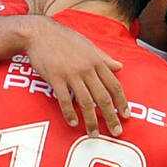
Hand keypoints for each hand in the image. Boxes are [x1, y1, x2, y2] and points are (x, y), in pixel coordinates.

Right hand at [22, 15, 129, 136]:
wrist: (39, 32)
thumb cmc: (63, 38)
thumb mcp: (88, 45)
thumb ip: (103, 58)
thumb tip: (120, 66)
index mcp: (96, 61)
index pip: (114, 85)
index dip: (122, 102)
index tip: (126, 116)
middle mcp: (87, 69)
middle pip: (103, 98)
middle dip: (111, 117)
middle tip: (116, 132)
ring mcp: (71, 74)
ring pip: (86, 102)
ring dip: (91, 121)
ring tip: (94, 134)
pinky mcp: (56, 79)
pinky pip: (65, 101)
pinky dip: (70, 113)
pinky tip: (73, 123)